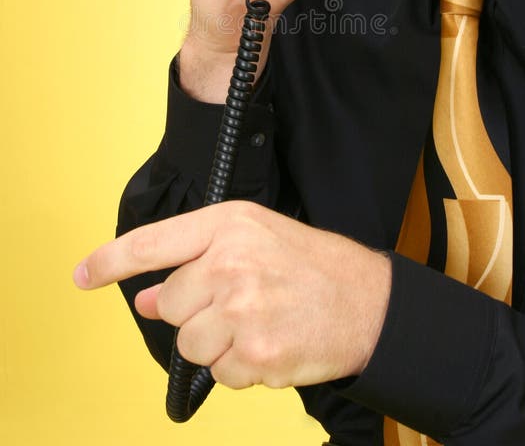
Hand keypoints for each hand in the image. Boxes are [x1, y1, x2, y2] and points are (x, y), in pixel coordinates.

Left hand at [74, 201, 389, 389]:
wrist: (366, 301)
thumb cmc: (310, 264)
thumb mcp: (254, 238)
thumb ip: (196, 261)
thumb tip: (147, 299)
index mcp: (228, 225)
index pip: (152, 243)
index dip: (110, 261)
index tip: (83, 275)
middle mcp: (230, 263)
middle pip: (171, 305)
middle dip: (195, 311)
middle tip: (239, 302)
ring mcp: (242, 311)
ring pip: (190, 345)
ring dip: (216, 344)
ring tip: (257, 323)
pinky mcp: (256, 354)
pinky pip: (220, 373)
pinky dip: (240, 367)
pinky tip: (270, 342)